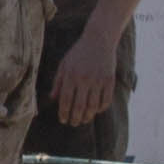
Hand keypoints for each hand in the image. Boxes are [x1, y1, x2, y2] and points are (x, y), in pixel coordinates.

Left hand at [47, 0, 143, 130]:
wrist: (99, 39)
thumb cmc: (78, 52)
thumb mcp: (64, 64)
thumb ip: (58, 82)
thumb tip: (53, 99)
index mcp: (71, 76)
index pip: (66, 100)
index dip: (64, 113)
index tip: (63, 120)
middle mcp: (84, 79)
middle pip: (79, 106)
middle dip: (75, 118)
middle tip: (73, 123)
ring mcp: (98, 80)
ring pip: (93, 106)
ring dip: (88, 116)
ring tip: (84, 119)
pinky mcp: (109, 80)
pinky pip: (106, 100)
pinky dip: (101, 108)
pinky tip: (96, 110)